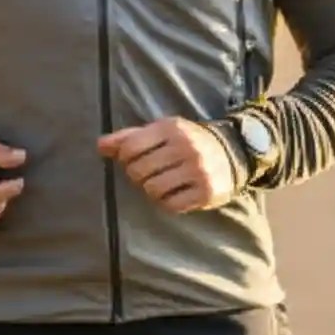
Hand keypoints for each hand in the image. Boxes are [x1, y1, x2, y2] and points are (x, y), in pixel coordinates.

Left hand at [97, 117, 236, 213]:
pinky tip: (176, 193)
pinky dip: (168, 202)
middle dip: (139, 176)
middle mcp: (185, 148)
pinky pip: (171, 205)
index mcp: (171, 129)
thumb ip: (130, 137)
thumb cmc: (187, 141)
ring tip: (163, 184)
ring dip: (152, 191)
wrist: (234, 152)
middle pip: (138, 172)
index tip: (134, 160)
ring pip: (152, 190)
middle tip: (150, 173)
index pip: (130, 148)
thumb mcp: (162, 132)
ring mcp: (197, 171)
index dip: (125, 159)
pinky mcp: (206, 192)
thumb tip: (100, 146)